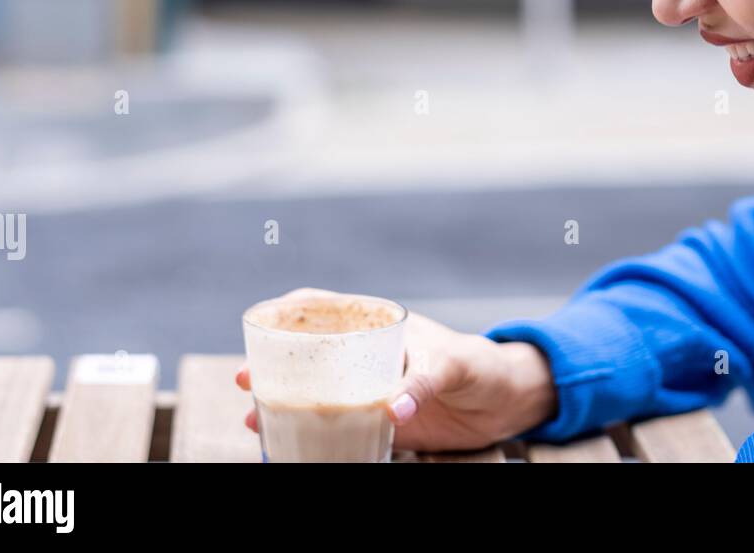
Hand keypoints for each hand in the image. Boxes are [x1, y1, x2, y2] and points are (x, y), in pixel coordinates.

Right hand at [236, 296, 557, 451]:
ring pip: (316, 392)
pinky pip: (338, 426)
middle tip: (247, 378)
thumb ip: (424, 380)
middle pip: (310, 353)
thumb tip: (394, 407)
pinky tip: (285, 445)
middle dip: (273, 363)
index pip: (327, 307)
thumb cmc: (480, 365)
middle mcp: (366, 356)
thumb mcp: (453, 364)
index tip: (260, 319)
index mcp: (381, 326)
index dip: (290, 309)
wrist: (506, 401)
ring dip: (283, 402)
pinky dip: (311, 434)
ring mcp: (369, 389)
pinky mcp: (379, 421)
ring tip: (254, 417)